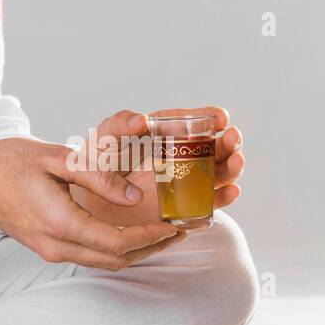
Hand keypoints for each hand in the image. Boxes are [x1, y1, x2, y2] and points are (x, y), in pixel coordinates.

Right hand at [0, 138, 184, 269]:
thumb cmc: (7, 162)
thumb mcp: (55, 158)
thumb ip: (96, 176)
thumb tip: (132, 197)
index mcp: (60, 222)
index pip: (117, 242)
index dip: (151, 238)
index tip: (174, 226)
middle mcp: (56, 245)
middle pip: (116, 260)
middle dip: (151, 249)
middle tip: (178, 232)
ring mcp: (49, 251)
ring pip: (103, 263)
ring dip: (135, 252)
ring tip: (161, 233)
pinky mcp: (46, 249)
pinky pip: (89, 257)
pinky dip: (115, 249)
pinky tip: (129, 231)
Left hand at [70, 107, 244, 226]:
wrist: (87, 204)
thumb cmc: (93, 167)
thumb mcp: (103, 141)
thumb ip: (118, 126)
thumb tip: (141, 119)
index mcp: (163, 136)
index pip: (192, 124)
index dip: (209, 118)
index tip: (221, 117)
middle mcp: (179, 158)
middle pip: (212, 148)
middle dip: (227, 142)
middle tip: (234, 138)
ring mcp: (183, 183)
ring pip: (216, 174)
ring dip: (231, 168)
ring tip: (237, 162)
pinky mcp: (183, 207)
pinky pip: (208, 203)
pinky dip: (222, 198)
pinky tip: (231, 192)